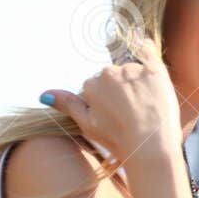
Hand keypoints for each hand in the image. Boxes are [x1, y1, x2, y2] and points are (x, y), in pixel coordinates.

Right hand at [41, 39, 182, 166]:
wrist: (152, 147)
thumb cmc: (119, 139)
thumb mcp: (88, 124)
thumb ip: (68, 105)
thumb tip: (44, 95)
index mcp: (91, 85)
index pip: (98, 86)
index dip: (107, 101)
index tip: (117, 115)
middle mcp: (109, 72)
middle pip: (114, 76)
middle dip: (121, 90)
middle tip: (133, 112)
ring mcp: (133, 70)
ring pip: (132, 70)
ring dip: (137, 82)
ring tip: (147, 106)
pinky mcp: (154, 70)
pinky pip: (148, 50)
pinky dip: (147, 52)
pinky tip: (149, 67)